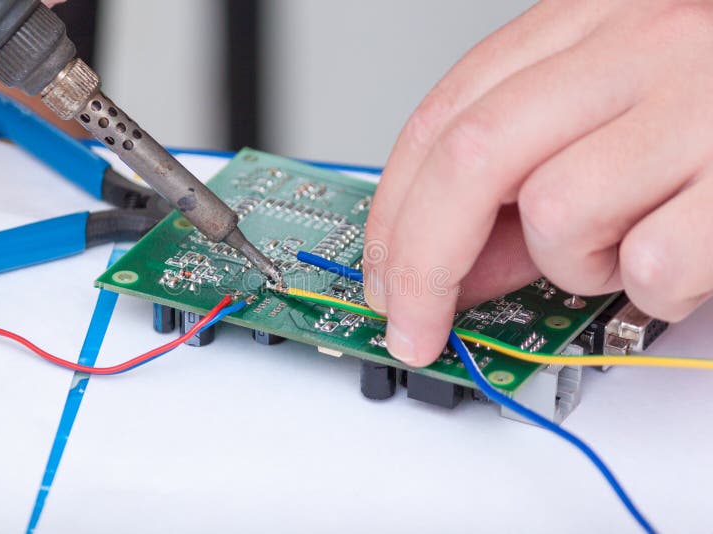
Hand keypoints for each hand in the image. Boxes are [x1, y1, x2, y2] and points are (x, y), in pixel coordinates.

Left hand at [364, 0, 712, 366]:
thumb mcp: (609, 115)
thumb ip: (524, 176)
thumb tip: (451, 264)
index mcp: (591, 21)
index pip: (445, 116)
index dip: (394, 209)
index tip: (381, 277)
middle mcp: (643, 44)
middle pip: (471, 159)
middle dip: (422, 261)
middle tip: (414, 322)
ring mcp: (704, 103)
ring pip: (556, 212)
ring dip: (572, 261)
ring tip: (628, 239)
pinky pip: (650, 261)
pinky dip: (652, 283)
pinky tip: (686, 251)